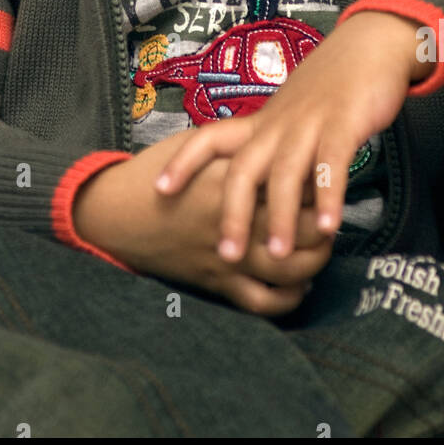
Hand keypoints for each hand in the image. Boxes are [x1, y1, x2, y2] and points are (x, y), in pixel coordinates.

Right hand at [72, 130, 332, 314]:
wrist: (114, 214)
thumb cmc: (152, 173)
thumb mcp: (195, 144)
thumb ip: (237, 145)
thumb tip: (278, 142)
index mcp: (231, 179)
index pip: (294, 183)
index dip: (318, 180)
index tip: (323, 173)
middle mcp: (234, 220)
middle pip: (302, 228)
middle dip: (324, 223)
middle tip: (329, 211)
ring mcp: (227, 256)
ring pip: (290, 270)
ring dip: (315, 261)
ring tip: (320, 247)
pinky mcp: (217, 283)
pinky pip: (263, 303)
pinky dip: (289, 298)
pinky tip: (299, 285)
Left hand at [152, 11, 424, 265]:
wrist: (369, 45)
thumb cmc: (330, 88)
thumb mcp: (292, 119)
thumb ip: (278, 154)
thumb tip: (263, 199)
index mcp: (262, 122)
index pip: (210, 137)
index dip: (184, 161)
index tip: (159, 190)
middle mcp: (278, 123)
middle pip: (243, 168)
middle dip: (232, 213)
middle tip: (226, 255)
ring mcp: (309, 122)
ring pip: (285, 172)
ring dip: (279, 216)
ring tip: (277, 255)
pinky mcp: (344, 121)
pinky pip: (332, 162)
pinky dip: (330, 196)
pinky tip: (330, 228)